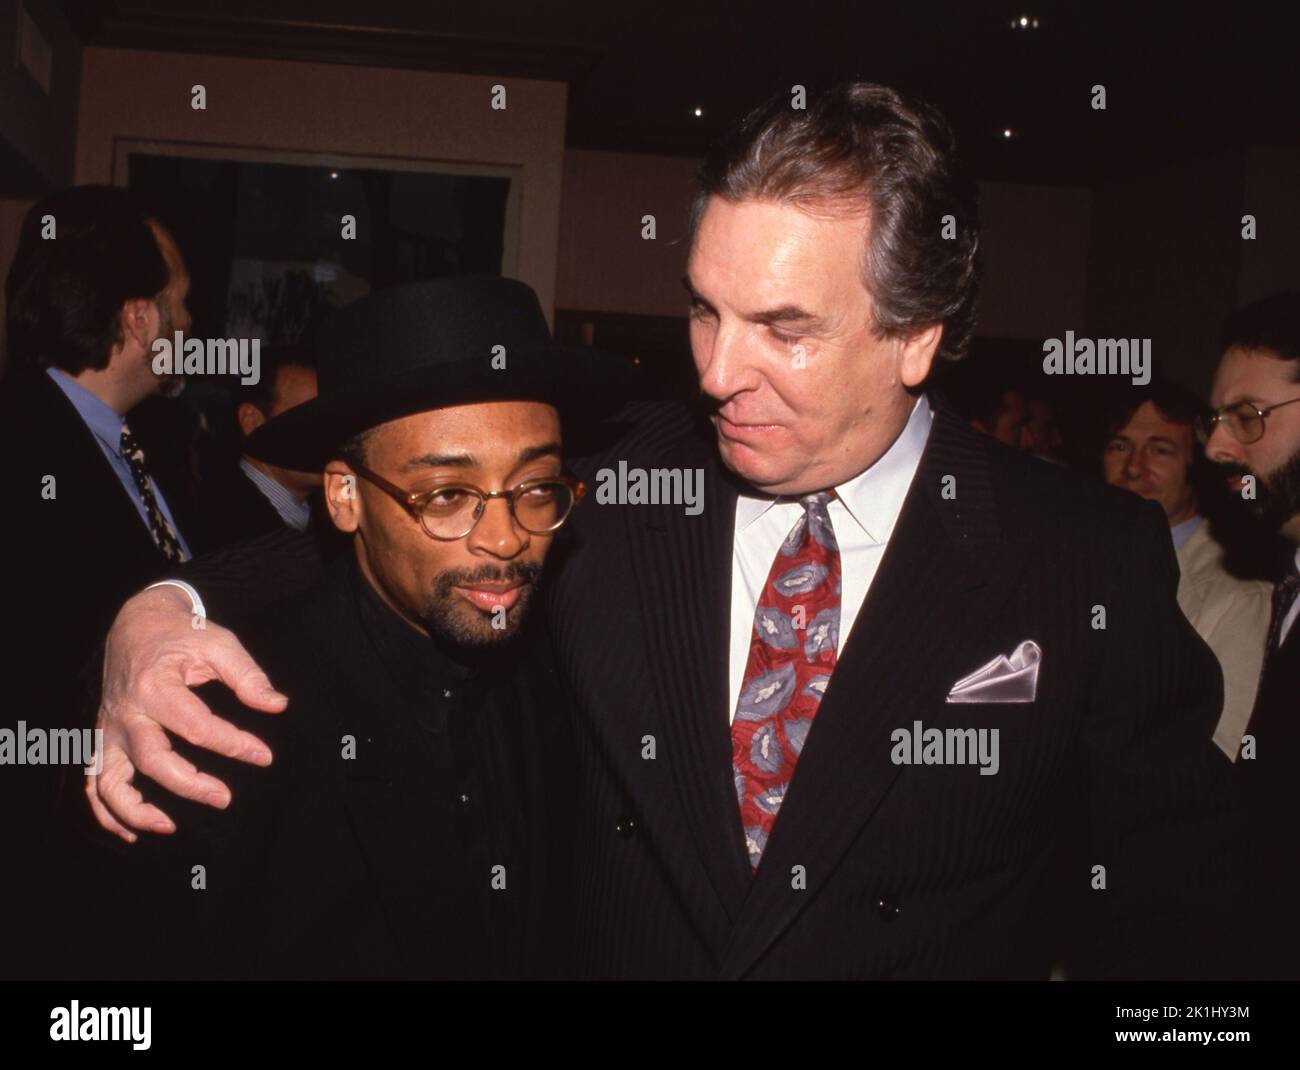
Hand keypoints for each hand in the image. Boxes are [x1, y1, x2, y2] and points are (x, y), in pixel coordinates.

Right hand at [85, 585, 287, 841]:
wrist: (136, 623)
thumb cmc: (182, 634)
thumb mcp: (219, 643)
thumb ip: (248, 676)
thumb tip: (277, 706)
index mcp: (155, 686)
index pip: (196, 727)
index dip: (233, 745)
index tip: (263, 756)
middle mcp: (126, 712)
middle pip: (153, 760)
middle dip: (190, 785)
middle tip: (225, 798)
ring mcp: (109, 728)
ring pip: (109, 782)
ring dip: (135, 811)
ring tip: (170, 827)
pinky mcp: (102, 738)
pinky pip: (93, 783)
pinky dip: (107, 812)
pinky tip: (133, 831)